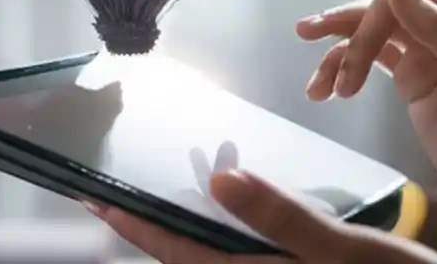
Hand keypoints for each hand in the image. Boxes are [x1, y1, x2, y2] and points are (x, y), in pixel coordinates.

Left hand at [88, 169, 436, 262]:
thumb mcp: (346, 251)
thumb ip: (281, 217)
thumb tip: (218, 183)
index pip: (176, 254)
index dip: (130, 223)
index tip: (90, 193)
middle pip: (187, 258)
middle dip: (151, 221)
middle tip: (120, 179)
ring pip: (215, 257)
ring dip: (187, 226)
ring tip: (171, 181)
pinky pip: (245, 258)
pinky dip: (227, 232)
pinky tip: (237, 203)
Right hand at [297, 0, 436, 234]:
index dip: (370, 22)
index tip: (349, 66)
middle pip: (382, 13)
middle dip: (346, 30)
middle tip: (305, 35)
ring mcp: (427, 51)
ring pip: (371, 37)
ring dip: (339, 55)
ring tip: (316, 89)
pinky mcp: (412, 78)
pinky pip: (370, 61)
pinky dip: (344, 70)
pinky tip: (323, 90)